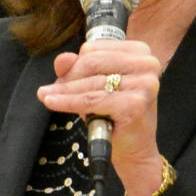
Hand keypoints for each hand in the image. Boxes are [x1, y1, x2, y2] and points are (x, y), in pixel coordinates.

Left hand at [38, 41, 165, 195]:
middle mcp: (147, 64)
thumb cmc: (117, 114)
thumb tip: (62, 59)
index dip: (75, 63)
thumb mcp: (97, 85)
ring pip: (91, 82)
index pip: (95, 48)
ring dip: (64, 91)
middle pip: (92, 62)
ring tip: (47, 96)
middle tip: (51, 90)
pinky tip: (53, 102)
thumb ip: (79, 68)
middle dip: (69, 77)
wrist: (135, 148)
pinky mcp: (135, 104)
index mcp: (140, 51)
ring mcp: (144, 84)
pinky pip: (92, 100)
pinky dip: (69, 102)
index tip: (64, 77)